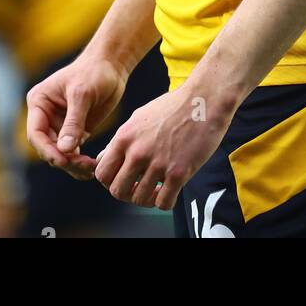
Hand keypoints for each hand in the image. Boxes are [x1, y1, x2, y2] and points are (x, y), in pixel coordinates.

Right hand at [26, 51, 130, 180]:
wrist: (112, 65)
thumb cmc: (94, 72)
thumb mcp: (82, 95)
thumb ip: (73, 122)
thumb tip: (64, 150)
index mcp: (39, 102)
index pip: (36, 133)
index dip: (47, 150)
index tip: (64, 161)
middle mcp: (45, 115)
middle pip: (47, 147)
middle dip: (63, 159)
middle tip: (84, 166)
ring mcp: (59, 124)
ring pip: (60, 153)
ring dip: (72, 164)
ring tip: (91, 169)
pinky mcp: (75, 130)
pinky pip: (72, 152)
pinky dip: (80, 161)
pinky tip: (92, 166)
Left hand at [93, 86, 230, 210]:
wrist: (203, 101)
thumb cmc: (172, 107)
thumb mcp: (138, 118)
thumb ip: (120, 140)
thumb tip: (104, 158)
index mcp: (124, 137)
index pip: (102, 173)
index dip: (110, 181)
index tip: (123, 178)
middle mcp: (137, 152)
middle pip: (117, 191)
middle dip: (126, 193)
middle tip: (138, 188)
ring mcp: (158, 164)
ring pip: (139, 200)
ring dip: (147, 199)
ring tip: (156, 189)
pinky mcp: (178, 173)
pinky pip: (163, 204)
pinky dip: (164, 202)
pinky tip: (170, 190)